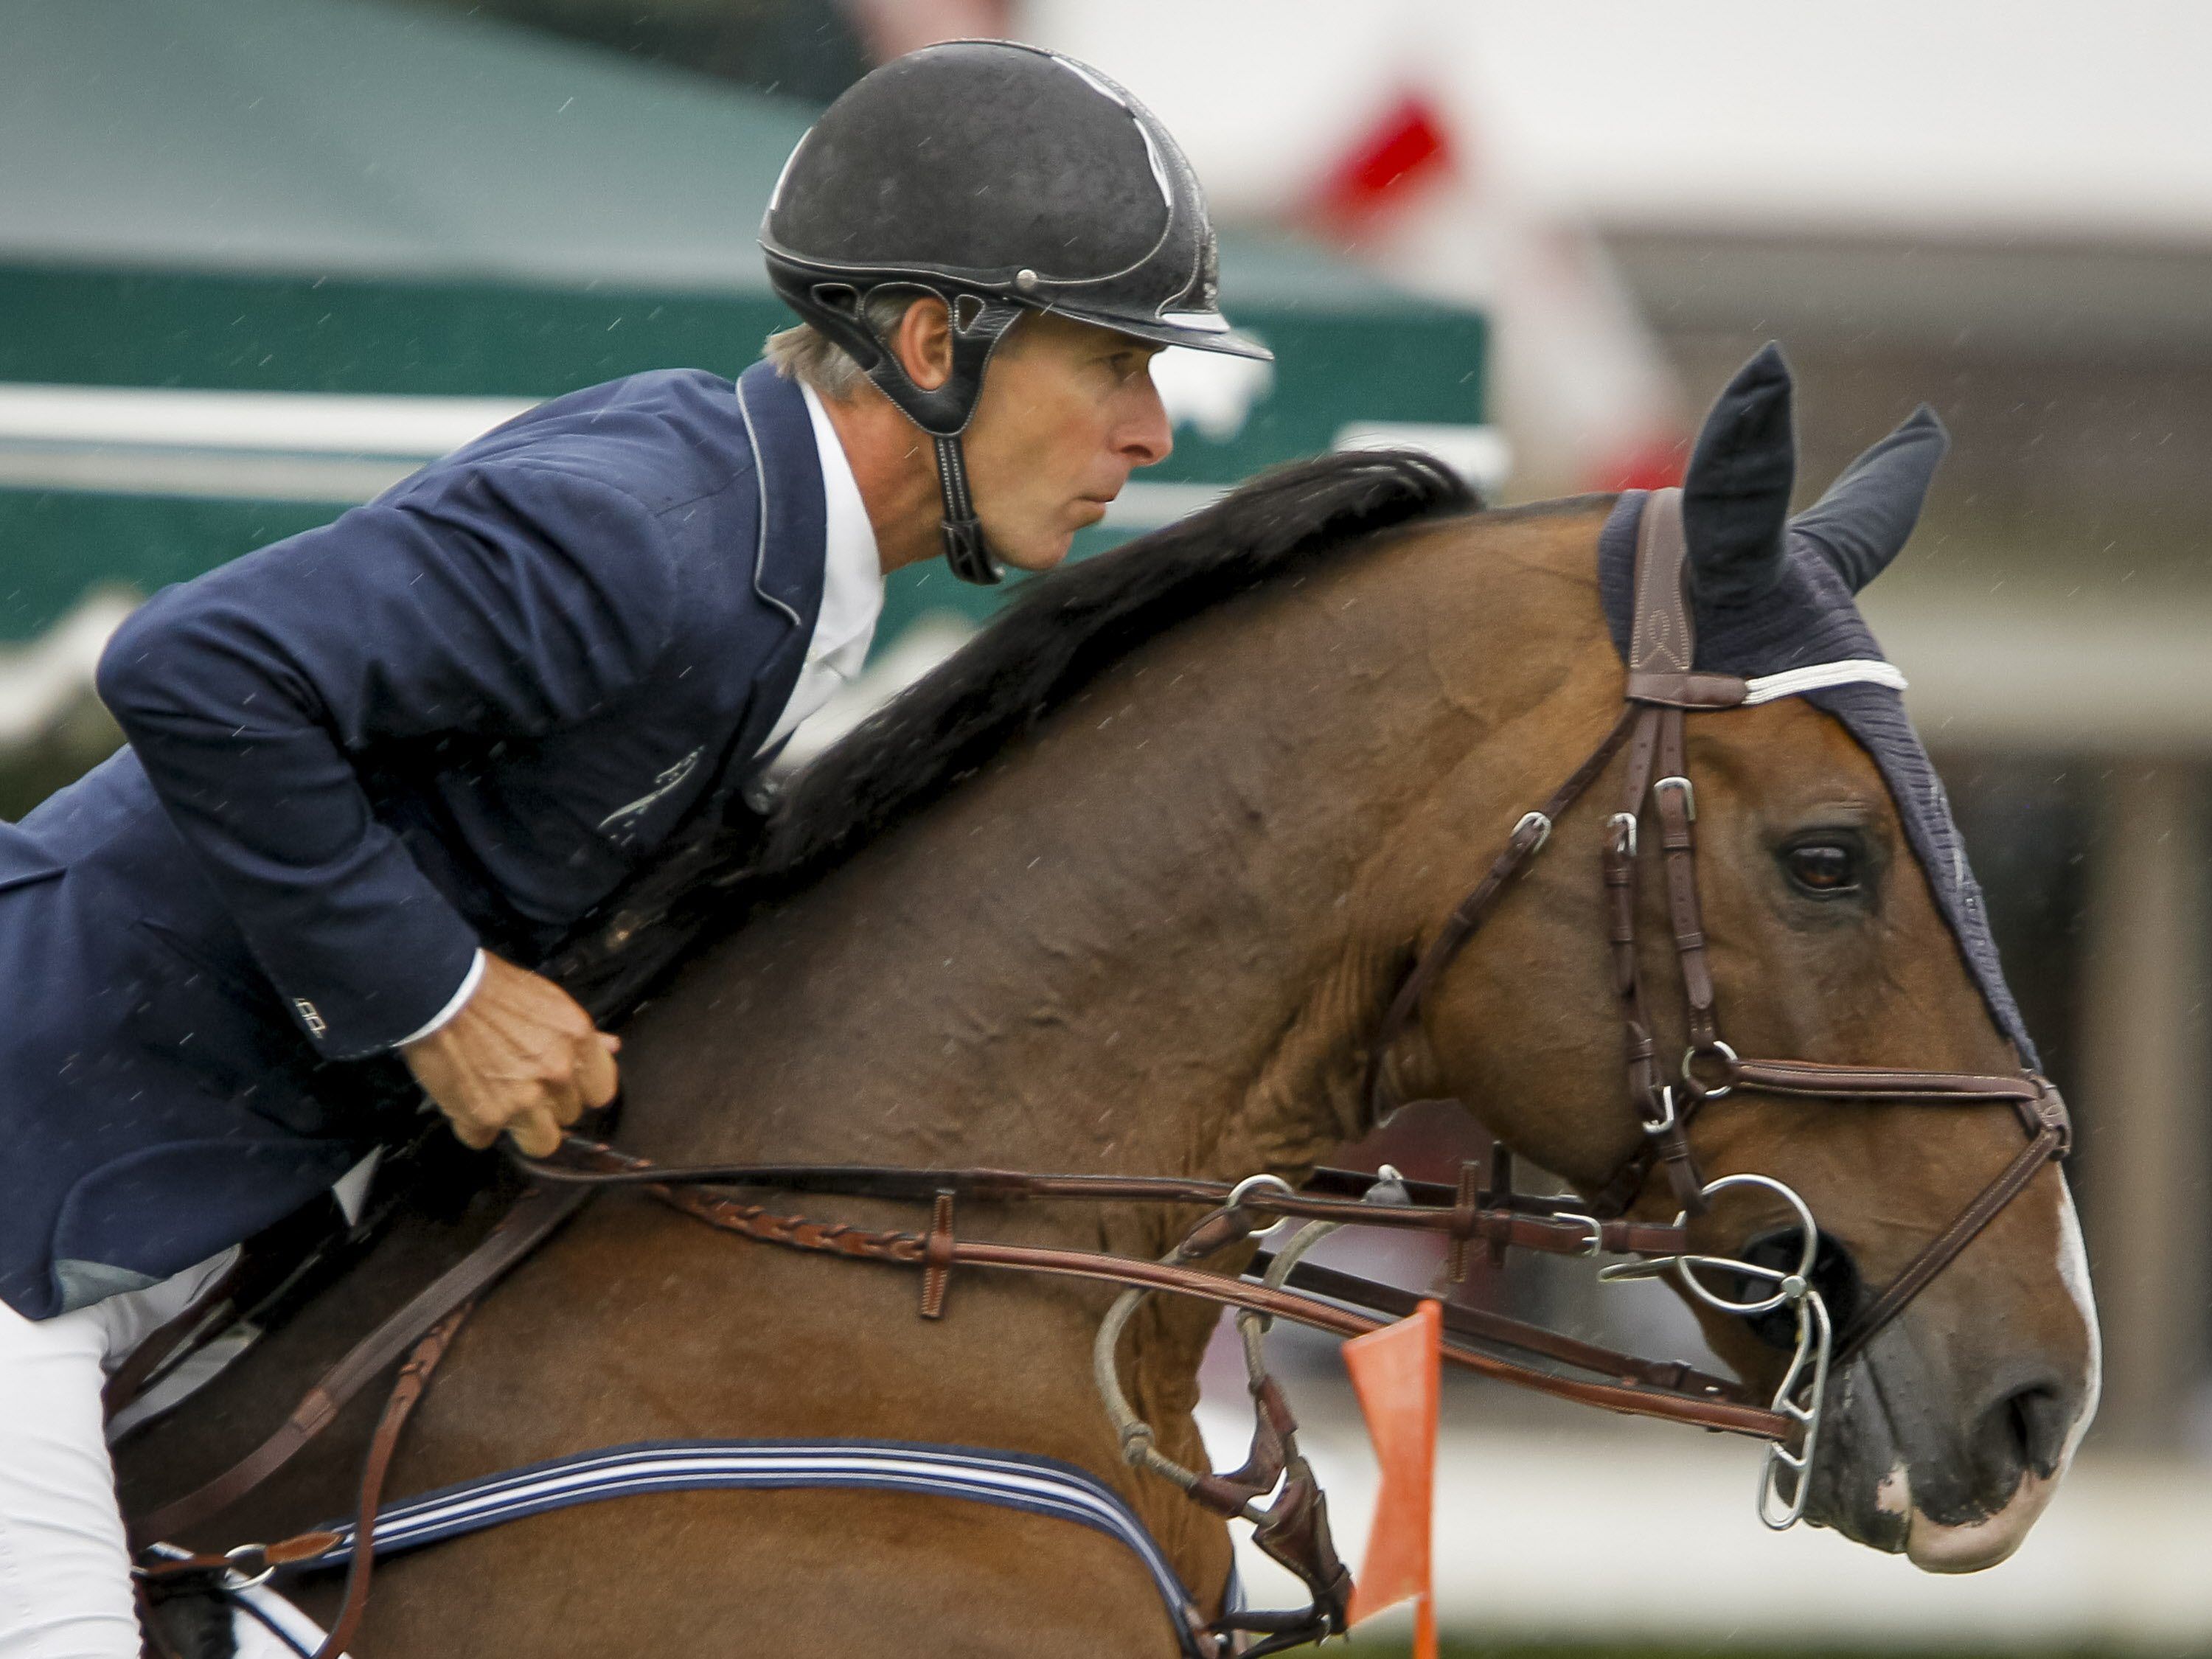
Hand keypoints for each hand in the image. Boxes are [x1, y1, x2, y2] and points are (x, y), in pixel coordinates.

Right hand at [400, 951, 619, 1156]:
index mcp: (577, 1041)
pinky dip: (473, 1126)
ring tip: (498, 1102)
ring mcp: (524, 1099)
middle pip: (568, 1117)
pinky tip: (465, 1101)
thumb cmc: (491, 989)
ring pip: (540, 1142)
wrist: (439, 991)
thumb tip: (612, 1047)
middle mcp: (557, 1073)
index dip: (579, 1091)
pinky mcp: (485, 1116)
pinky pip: (484, 1139)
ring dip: (519, 1127)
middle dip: (547, 1106)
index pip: (600, 1092)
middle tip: (521, 1086)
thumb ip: (581, 1035)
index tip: (563, 1087)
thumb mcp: (548, 1003)